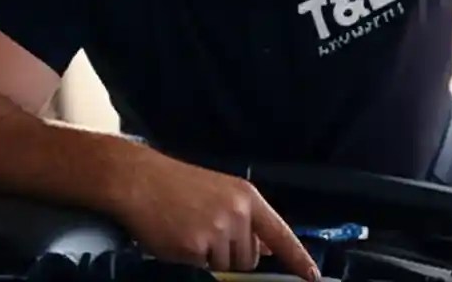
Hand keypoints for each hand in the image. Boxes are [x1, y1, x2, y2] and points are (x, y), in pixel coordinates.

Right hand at [114, 147, 319, 280]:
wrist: (138, 179)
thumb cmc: (176, 185)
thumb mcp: (220, 193)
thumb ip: (245, 220)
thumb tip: (264, 249)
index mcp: (247, 198)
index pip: (281, 234)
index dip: (298, 258)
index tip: (313, 276)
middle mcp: (237, 214)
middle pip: (248, 259)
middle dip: (230, 256)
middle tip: (204, 232)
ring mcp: (217, 231)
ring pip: (225, 267)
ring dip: (209, 259)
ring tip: (188, 231)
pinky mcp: (195, 247)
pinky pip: (201, 269)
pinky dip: (189, 261)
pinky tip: (177, 238)